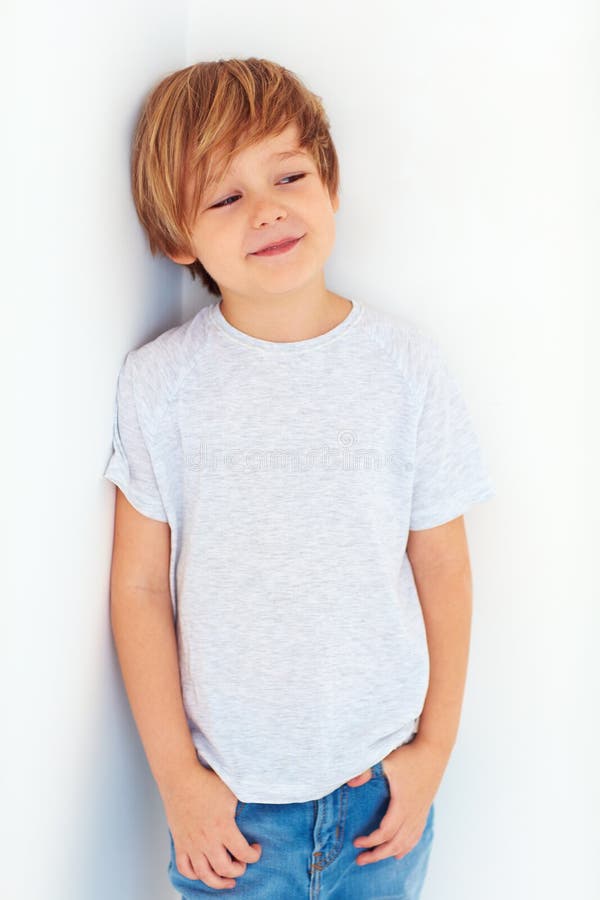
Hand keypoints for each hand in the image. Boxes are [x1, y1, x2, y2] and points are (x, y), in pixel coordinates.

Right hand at [161, 763, 261, 889]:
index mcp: (223, 827)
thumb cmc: (206, 782)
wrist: (180, 777)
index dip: (254, 855)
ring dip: (218, 882)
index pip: (244, 853)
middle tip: (242, 864)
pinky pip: (185, 868)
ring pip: (205, 875)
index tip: (256, 848)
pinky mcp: (180, 843)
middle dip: (238, 870)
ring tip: (227, 880)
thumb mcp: (232, 790)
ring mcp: (192, 844)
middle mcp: (207, 840)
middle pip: (225, 869)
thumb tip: (262, 798)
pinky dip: (194, 875)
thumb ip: (245, 801)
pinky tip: (203, 872)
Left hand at [346, 738, 447, 865]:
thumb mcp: (387, 761)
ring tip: (376, 858)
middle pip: (395, 843)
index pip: (385, 833)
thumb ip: (367, 771)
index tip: (356, 842)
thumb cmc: (410, 756)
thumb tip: (349, 783)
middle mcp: (413, 813)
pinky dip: (407, 847)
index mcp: (402, 805)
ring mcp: (420, 812)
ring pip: (407, 842)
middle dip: (377, 854)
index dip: (370, 841)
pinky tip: (400, 852)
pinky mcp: (424, 809)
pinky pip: (416, 835)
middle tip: (360, 860)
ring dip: (390, 853)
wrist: (434, 750)